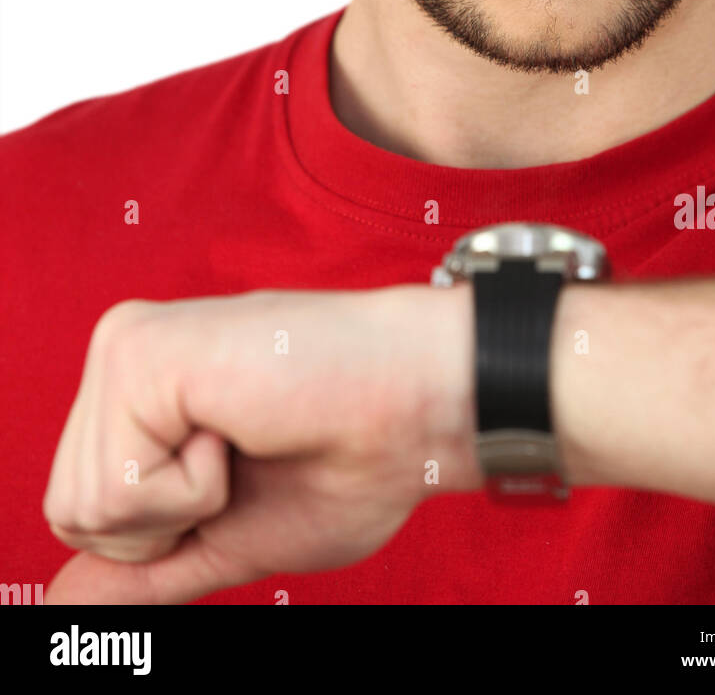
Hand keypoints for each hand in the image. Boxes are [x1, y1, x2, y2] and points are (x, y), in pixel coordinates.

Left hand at [42, 284, 479, 603]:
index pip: (83, 508)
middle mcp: (122, 354)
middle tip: (245, 455)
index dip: (164, 532)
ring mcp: (125, 346)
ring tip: (245, 436)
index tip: (244, 471)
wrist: (416, 405)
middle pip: (71, 511)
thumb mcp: (233, 533)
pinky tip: (241, 425)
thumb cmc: (352, 457)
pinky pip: (119, 488)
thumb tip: (64, 603)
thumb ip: (150, 564)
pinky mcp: (138, 353)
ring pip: (87, 505)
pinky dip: (194, 489)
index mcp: (142, 389)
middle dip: (164, 525)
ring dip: (186, 504)